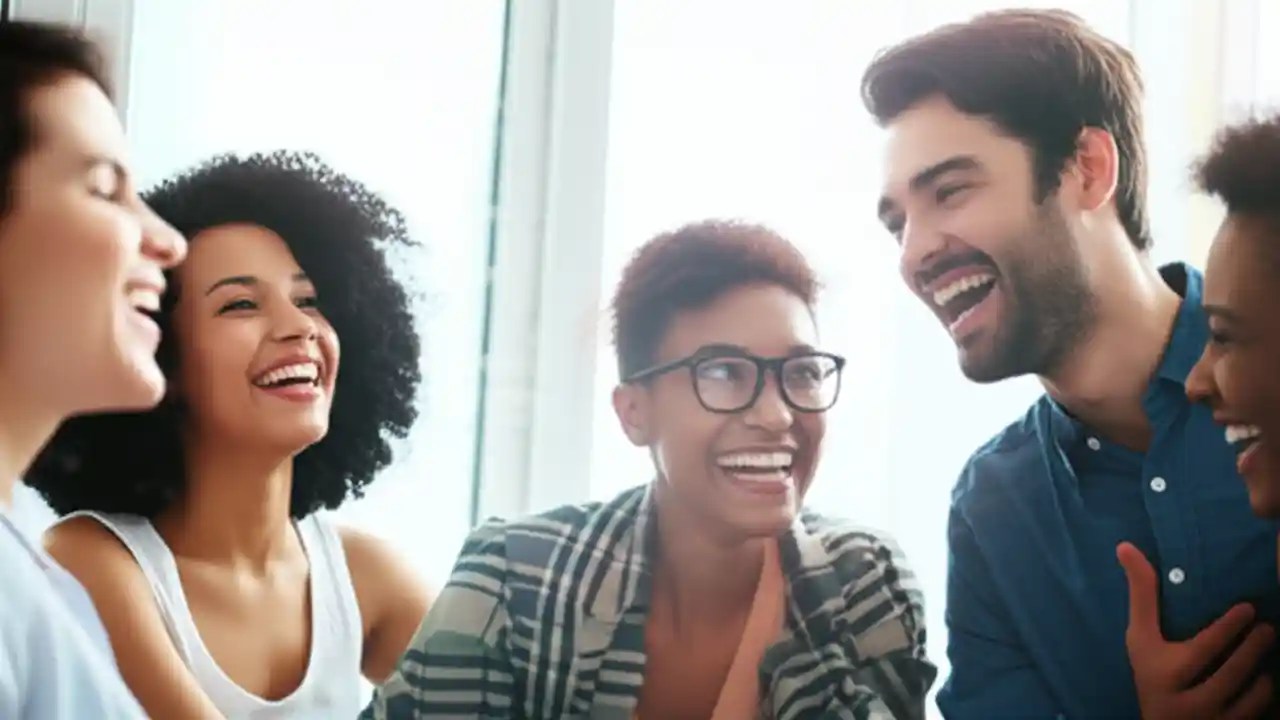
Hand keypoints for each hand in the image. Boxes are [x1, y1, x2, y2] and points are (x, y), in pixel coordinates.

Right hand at [1118, 542, 1274, 718]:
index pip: (1205, 648)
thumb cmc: (1151, 675)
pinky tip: (1265, 683)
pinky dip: (1264, 700)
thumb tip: (1126, 546)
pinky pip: (1256, 717)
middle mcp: (1189, 702)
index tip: (1248, 608)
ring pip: (1250, 699)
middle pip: (1232, 672)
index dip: (1229, 627)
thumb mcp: (1140, 639)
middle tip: (1268, 628)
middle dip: (1254, 648)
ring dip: (1264, 676)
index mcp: (1166, 673)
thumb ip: (1141, 595)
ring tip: (1269, 655)